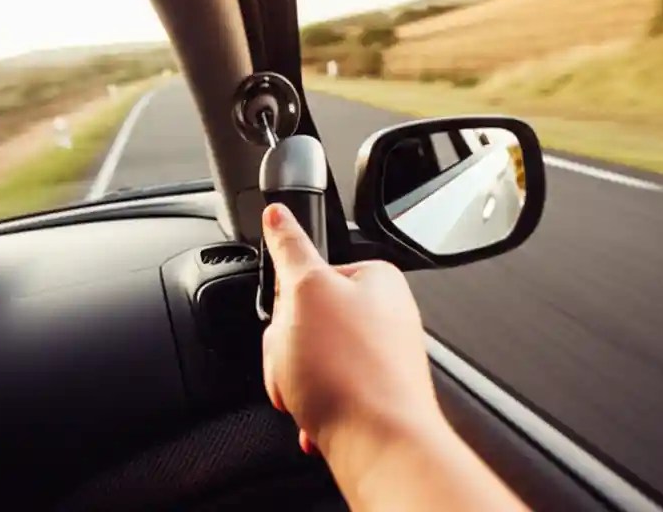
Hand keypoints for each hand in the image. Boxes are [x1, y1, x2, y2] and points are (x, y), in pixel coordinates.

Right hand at [260, 203, 442, 460]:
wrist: (381, 446)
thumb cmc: (349, 373)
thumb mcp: (305, 292)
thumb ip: (288, 249)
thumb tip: (277, 215)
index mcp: (377, 280)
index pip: (308, 275)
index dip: (286, 301)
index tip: (287, 319)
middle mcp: (385, 316)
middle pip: (304, 321)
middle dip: (286, 350)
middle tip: (295, 362)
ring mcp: (380, 358)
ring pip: (308, 361)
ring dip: (294, 381)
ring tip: (307, 396)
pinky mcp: (373, 396)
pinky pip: (325, 394)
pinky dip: (312, 407)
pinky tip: (316, 420)